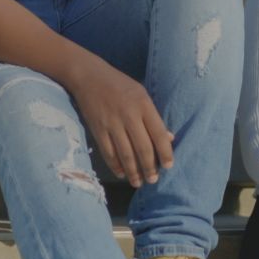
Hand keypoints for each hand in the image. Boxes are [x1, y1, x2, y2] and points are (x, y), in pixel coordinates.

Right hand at [64, 58, 173, 187]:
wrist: (89, 76)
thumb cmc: (120, 85)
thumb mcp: (142, 95)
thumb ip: (154, 117)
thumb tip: (169, 139)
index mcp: (143, 105)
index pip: (158, 134)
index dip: (165, 153)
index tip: (168, 166)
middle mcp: (128, 115)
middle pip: (142, 148)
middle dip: (149, 168)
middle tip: (153, 180)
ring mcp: (111, 123)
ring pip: (125, 154)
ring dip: (133, 171)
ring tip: (138, 182)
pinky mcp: (97, 129)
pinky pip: (108, 152)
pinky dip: (115, 165)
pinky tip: (122, 173)